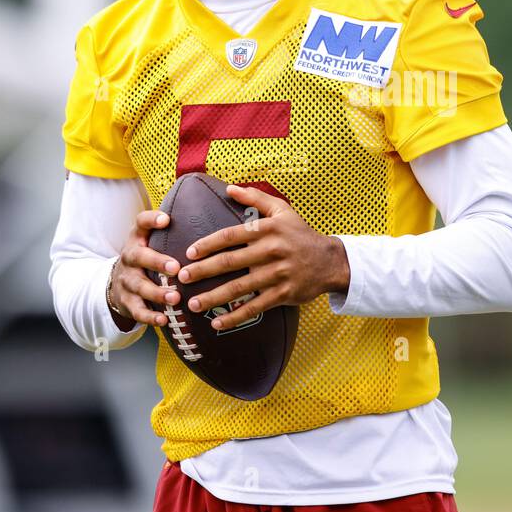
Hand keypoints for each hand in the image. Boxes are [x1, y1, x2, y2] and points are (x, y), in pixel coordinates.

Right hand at [109, 209, 183, 330]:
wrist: (118, 283)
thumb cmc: (148, 258)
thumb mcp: (152, 241)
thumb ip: (175, 230)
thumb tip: (212, 210)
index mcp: (138, 238)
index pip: (140, 222)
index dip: (151, 220)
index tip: (166, 219)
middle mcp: (130, 257)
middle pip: (139, 256)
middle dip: (157, 262)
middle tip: (176, 268)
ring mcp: (126, 280)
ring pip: (139, 286)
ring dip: (157, 293)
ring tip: (175, 298)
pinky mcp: (127, 302)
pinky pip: (137, 311)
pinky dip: (150, 317)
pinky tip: (164, 320)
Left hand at [177, 184, 349, 330]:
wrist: (330, 261)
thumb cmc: (300, 234)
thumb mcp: (282, 210)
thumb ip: (255, 197)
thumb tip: (229, 188)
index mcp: (267, 229)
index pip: (231, 236)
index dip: (208, 244)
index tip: (189, 253)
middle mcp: (271, 251)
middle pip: (230, 262)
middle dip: (202, 271)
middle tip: (181, 278)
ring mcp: (277, 274)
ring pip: (239, 288)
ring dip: (213, 297)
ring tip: (192, 304)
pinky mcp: (283, 294)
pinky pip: (255, 307)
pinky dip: (235, 317)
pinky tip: (217, 323)